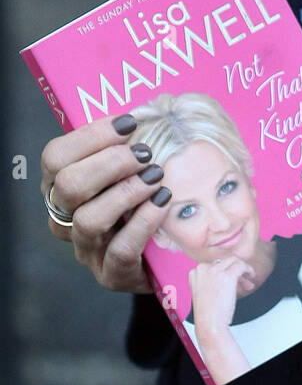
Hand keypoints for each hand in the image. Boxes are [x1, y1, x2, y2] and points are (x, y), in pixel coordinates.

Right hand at [40, 114, 173, 292]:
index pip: (55, 156)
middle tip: (144, 154)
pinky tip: (163, 202)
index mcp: (61, 187)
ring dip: (127, 192)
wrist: (161, 256)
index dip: (90, 136)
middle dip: (110, 162)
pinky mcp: (110, 275)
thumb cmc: (143, 199)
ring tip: (156, 177)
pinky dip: (144, 221)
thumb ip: (126, 142)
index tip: (129, 124)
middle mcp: (66, 219)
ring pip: (89, 219)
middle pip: (68, 185)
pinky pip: (120, 250)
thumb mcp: (129, 168)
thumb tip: (147, 108)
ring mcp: (86, 249)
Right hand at [189, 256, 255, 341]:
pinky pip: (241, 265)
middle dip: (234, 271)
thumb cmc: (208, 314)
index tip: (230, 281)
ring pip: (233, 261)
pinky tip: (251, 275)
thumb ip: (210, 280)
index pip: (213, 265)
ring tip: (248, 282)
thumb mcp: (204, 292)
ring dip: (242, 270)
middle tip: (242, 281)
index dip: (224, 272)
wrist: (209, 324)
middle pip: (224, 262)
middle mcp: (203, 268)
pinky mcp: (227, 275)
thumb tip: (224, 273)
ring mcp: (215, 271)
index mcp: (195, 273)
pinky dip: (248, 269)